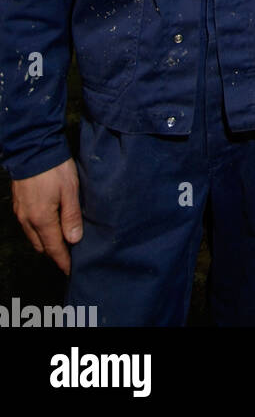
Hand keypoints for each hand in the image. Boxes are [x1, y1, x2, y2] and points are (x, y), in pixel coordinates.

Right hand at [11, 158, 81, 274]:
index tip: (70, 270)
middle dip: (55, 253)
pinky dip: (38, 231)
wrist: (33, 148)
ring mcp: (20, 213)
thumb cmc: (55, 169)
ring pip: (33, 237)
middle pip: (42, 246)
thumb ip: (71, 217)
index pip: (54, 248)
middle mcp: (27, 220)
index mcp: (42, 219)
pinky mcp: (18, 205)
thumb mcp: (70, 190)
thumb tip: (74, 241)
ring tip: (60, 242)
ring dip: (45, 242)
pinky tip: (48, 226)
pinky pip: (27, 227)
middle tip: (69, 255)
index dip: (63, 260)